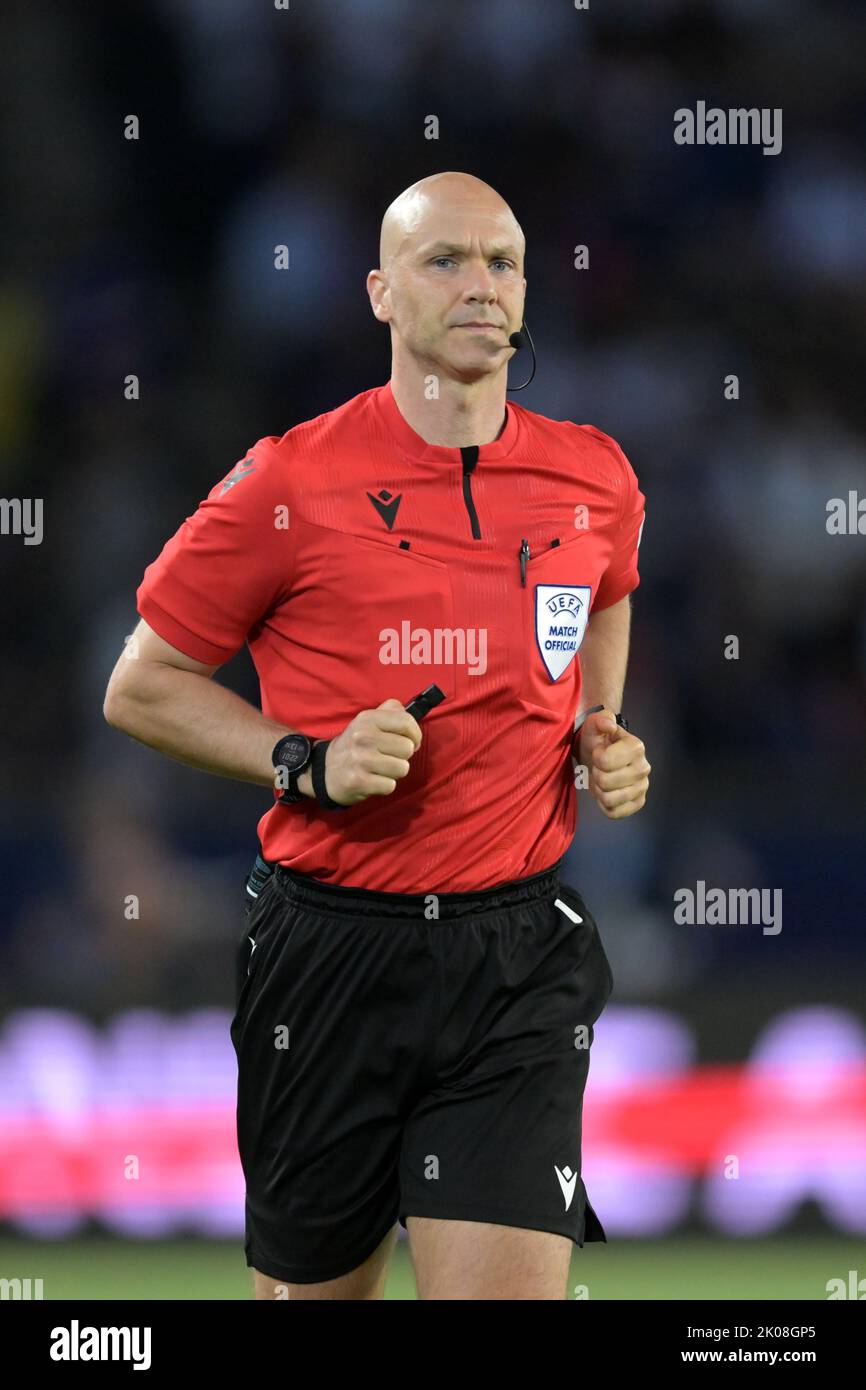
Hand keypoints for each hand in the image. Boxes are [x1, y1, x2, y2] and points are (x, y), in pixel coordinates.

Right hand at [303, 699, 422, 805]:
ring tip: (381, 769)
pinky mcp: (359, 781)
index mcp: (367, 719)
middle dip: (402, 756)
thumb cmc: (355, 746)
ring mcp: (360, 760)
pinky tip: (374, 780)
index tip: (411, 742)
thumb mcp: (367, 721)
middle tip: (388, 756)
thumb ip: (389, 711)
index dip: (415, 734)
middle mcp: (363, 737)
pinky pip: (390, 785)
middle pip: (407, 748)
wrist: (326, 771)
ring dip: (395, 772)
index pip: (406, 722)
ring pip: (402, 768)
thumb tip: (408, 713)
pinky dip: (385, 786)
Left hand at [573, 708, 650, 819]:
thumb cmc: (598, 739)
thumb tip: (609, 725)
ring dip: (599, 790)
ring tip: (602, 779)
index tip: (599, 752)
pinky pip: (614, 813)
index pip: (605, 762)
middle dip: (596, 774)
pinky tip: (607, 792)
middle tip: (599, 767)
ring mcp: (642, 788)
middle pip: (605, 782)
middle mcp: (644, 768)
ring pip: (609, 799)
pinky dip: (604, 804)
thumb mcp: (595, 723)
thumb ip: (600, 720)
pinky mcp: (638, 803)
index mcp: (637, 747)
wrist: (599, 755)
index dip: (596, 758)